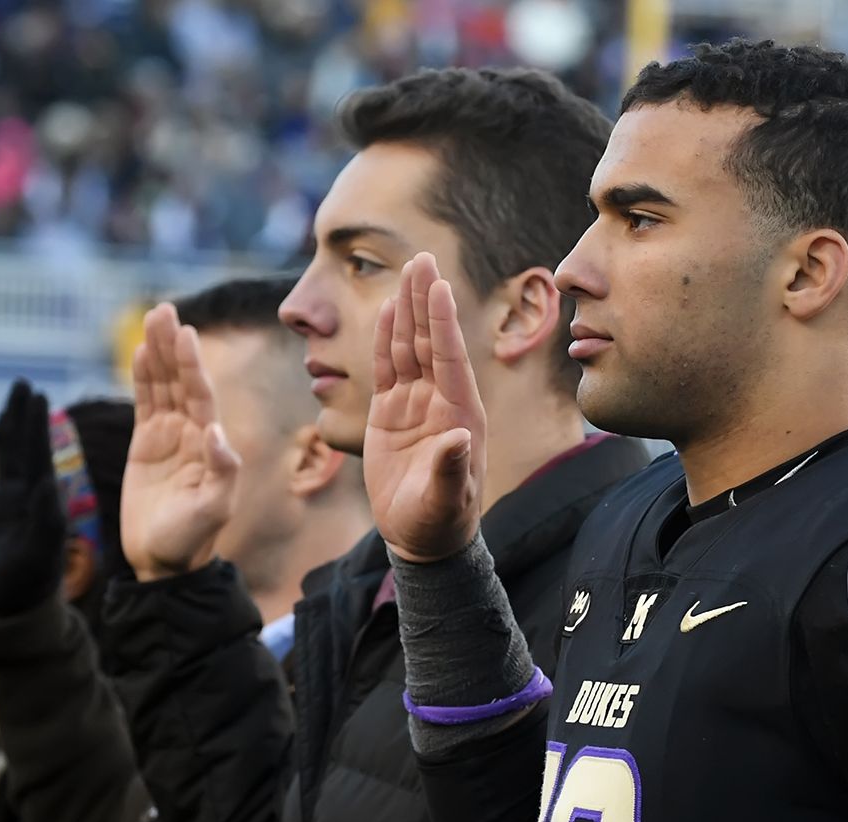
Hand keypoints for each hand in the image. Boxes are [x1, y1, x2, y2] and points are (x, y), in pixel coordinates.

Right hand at [0, 380, 66, 616]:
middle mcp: (33, 499)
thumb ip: (43, 522)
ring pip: (15, 456)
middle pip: (27, 449)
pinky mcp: (4, 512)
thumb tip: (48, 485)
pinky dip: (4, 449)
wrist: (16, 611)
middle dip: (26, 417)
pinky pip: (5, 472)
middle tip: (25, 382)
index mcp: (45, 505)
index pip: (39, 457)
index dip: (36, 427)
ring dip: (16, 426)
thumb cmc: (29, 590)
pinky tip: (6, 429)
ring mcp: (18, 504)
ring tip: (17, 394)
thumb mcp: (39, 555)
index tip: (38, 395)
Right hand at [121, 302, 241, 580]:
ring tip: (153, 318)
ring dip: (158, 353)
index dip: (193, 364)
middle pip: (182, 380)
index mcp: (211, 443)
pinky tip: (142, 352)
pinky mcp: (145, 444)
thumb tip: (216, 432)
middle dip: (174, 346)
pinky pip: (145, 403)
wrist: (163, 560)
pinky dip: (143, 377)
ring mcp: (169, 436)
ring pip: (163, 385)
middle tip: (164, 310)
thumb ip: (222, 471)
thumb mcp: (214, 508)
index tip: (186, 333)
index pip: (201, 395)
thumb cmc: (192, 538)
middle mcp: (193, 432)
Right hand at [364, 253, 487, 563]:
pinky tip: (388, 309)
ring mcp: (416, 403)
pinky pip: (388, 368)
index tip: (438, 285)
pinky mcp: (391, 412)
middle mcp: (441, 400)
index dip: (442, 322)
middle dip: (425, 300)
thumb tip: (459, 437)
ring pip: (409, 348)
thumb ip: (451, 468)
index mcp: (461, 413)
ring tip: (406, 270)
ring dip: (407, 310)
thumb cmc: (441, 521)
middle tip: (421, 257)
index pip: (450, 358)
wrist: (423, 538)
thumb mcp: (447, 499)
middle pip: (430, 341)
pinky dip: (386, 339)